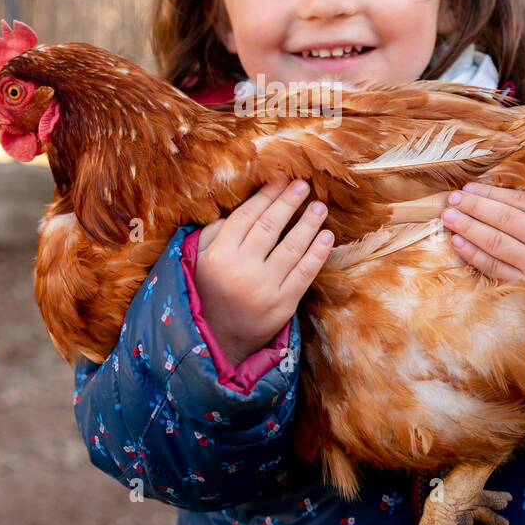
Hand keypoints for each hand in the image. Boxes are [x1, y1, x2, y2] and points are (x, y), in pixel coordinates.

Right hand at [194, 179, 332, 366]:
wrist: (218, 342)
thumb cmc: (208, 295)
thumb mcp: (197, 263)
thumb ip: (211, 235)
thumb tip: (238, 212)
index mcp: (217, 256)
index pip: (245, 217)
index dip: (264, 197)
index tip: (279, 181)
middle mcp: (241, 269)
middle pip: (270, 227)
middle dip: (288, 202)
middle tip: (303, 185)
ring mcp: (264, 288)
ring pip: (291, 247)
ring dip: (309, 224)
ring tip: (320, 206)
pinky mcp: (283, 305)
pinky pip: (304, 273)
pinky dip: (318, 253)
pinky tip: (326, 236)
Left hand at [440, 183, 524, 311]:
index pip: (521, 203)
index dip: (493, 193)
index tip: (471, 186)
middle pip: (505, 220)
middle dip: (475, 206)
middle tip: (453, 198)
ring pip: (496, 244)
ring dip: (468, 228)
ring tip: (448, 216)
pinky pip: (495, 269)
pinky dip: (473, 255)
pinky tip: (457, 242)